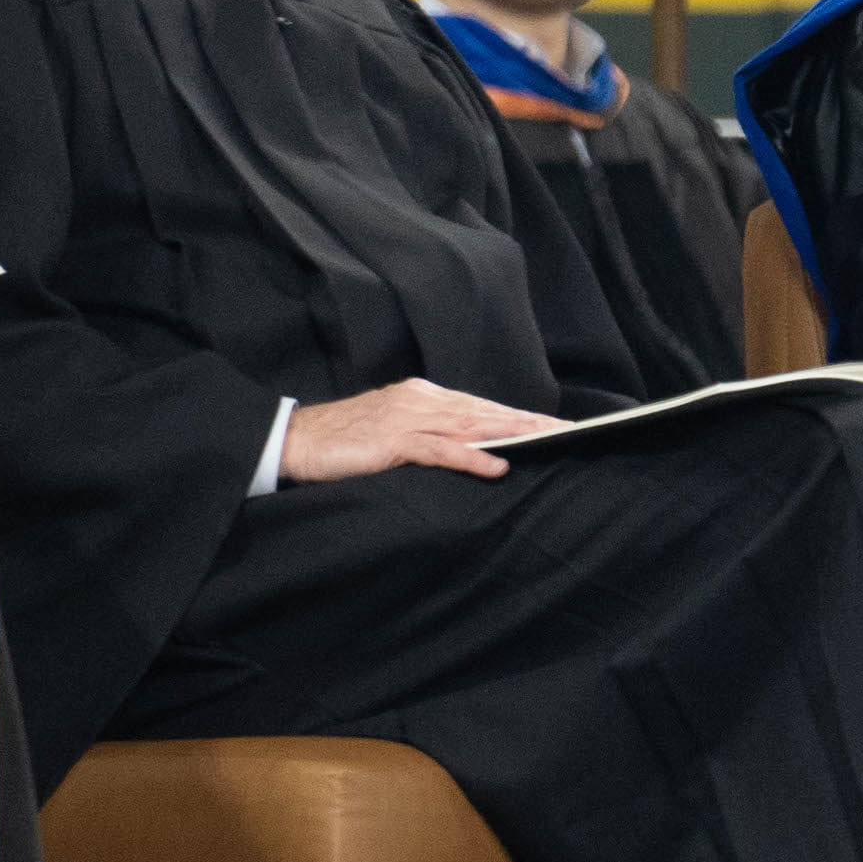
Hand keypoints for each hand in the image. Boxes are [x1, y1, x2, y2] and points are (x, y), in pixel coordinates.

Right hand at [281, 378, 556, 483]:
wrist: (294, 439)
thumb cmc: (346, 438)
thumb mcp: (396, 429)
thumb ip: (432, 432)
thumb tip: (473, 444)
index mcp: (422, 395)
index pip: (480, 405)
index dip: (518, 414)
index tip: (553, 424)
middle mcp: (420, 401)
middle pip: (484, 411)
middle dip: (527, 421)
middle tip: (568, 430)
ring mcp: (407, 419)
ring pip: (470, 425)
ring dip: (511, 434)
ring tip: (546, 441)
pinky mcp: (392, 441)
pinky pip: (440, 451)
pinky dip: (471, 457)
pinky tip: (497, 465)